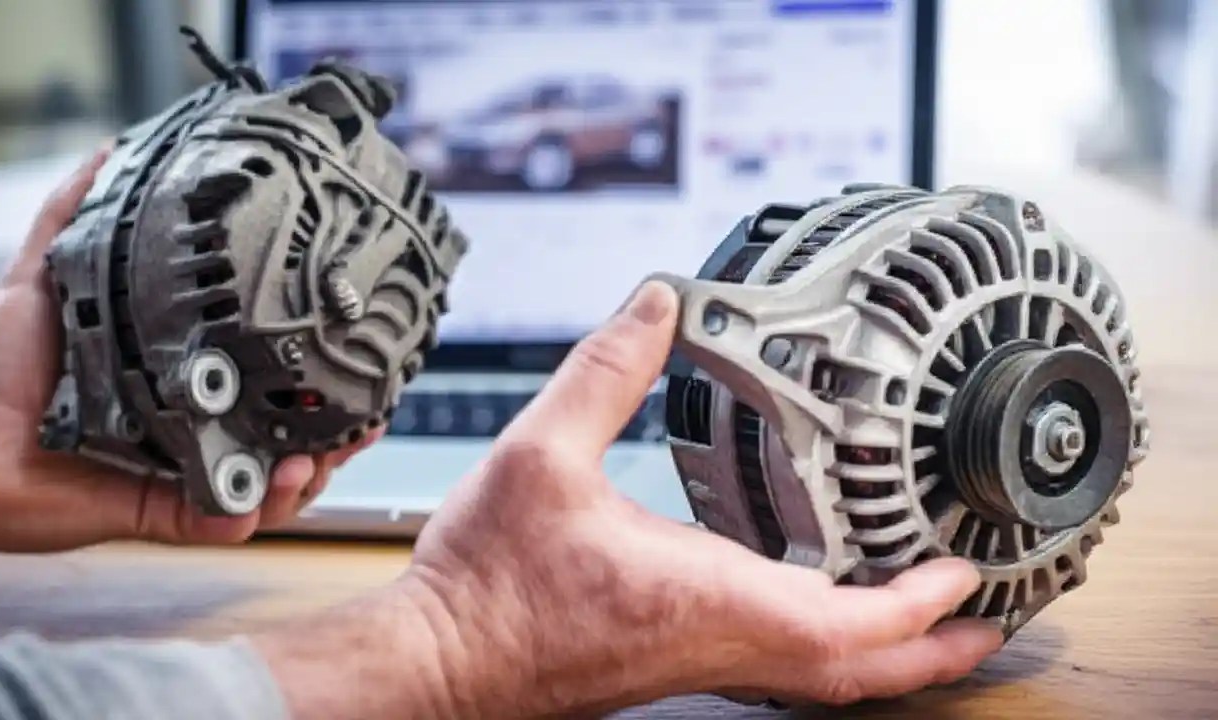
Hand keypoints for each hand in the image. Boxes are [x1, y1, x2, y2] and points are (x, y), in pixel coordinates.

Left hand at [0, 151, 376, 553]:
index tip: (348, 345)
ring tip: (329, 446)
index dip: (311, 371)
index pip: (263, 377)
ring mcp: (184, 475)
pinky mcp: (165, 513)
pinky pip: (225, 519)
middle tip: (366, 411)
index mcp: (181, 379)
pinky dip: (258, 506)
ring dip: (313, 470)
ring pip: (271, 486)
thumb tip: (109, 152)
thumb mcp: (46, 276)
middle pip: (287, 438)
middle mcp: (193, 429)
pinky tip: (278, 481)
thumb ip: (79, 216)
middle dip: (337, 430)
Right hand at [258, 281, 1002, 718]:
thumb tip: (654, 307)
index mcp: (702, 595)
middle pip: (857, 674)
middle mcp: (713, 642)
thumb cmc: (487, 585)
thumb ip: (604, 372)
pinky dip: (826, 651)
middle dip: (933, 651)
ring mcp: (695, 664)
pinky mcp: (671, 666)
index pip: (849, 621)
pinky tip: (819, 617)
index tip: (966, 572)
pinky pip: (778, 672)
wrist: (438, 664)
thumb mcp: (539, 452)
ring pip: (820, 682)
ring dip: (886, 655)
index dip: (922, 601)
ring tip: (926, 620)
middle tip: (984, 619)